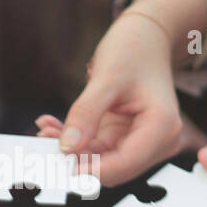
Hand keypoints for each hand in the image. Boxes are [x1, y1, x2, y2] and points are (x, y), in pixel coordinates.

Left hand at [47, 0, 206, 184]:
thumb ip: (86, 114)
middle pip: (112, 168)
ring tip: (46, 128)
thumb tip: (67, 147)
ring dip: (72, 150)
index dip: (89, 169)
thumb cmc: (135, 49)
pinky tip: (54, 126)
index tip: (57, 161)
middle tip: (44, 139)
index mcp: (161, 127)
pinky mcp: (128, 137)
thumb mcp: (107, 78)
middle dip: (77, 158)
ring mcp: (143, 141)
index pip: (123, 165)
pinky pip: (98, 149)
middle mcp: (158, 140)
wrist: (147, 37)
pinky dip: (76, 141)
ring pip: (101, 160)